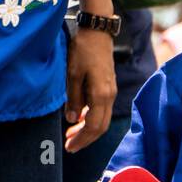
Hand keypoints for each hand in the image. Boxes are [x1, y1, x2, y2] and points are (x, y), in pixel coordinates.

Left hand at [65, 28, 116, 151]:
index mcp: (101, 95)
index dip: (83, 139)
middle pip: (101, 127)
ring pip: (102, 120)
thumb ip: (73, 98)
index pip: (94, 126)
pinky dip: (91, 119)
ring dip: (87, 130)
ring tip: (72, 135)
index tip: (70, 147)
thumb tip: (72, 119)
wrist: (98, 34)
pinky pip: (101, 110)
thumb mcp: (72, 74)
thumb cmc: (84, 51)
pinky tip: (80, 119)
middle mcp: (110, 97)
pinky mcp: (108, 89)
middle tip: (70, 146)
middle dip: (85, 139)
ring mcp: (111, 93)